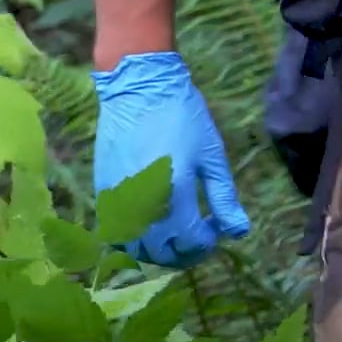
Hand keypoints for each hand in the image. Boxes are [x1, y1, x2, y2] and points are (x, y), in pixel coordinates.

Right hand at [94, 50, 250, 267]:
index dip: (206, 244)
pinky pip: (115, 230)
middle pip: (160, 252)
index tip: (216, 230)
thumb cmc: (183, 117)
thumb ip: (224, 198)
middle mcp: (141, 203)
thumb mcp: (212, 156)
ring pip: (134, 247)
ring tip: (175, 235)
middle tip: (198, 239)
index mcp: (173, 194)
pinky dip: (134, 237)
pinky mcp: (101, 191)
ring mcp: (116, 199)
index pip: (189, 241)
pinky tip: (152, 222)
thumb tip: (239, 232)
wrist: (139, 88)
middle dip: (183, 253)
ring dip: (156, 250)